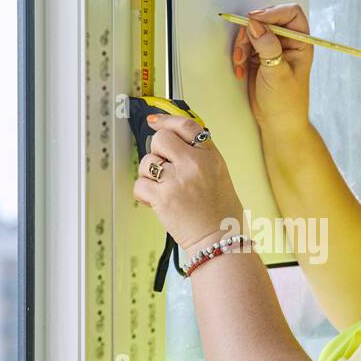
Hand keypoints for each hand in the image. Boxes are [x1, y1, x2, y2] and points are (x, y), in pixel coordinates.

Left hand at [132, 113, 245, 254]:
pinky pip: (140, 184)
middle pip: (161, 140)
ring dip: (150, 175)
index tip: (155, 122)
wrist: (219, 240)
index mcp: (210, 156)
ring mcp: (177, 180)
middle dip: (157, 152)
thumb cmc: (221, 213)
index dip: (166, 120)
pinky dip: (144, 193)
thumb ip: (199, 156)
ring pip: (147, 162)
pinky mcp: (162, 198)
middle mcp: (193, 164)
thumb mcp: (219, 174)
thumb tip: (174, 144)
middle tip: (165, 167)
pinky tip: (156, 199)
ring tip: (164, 188)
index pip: (186, 126)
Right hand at [231, 3, 312, 130]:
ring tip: (240, 63)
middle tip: (244, 46)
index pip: (290, 14)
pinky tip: (240, 70)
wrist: (278, 124)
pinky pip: (245, 46)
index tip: (255, 20)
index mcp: (300, 44)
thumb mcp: (277, 74)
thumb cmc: (287, 104)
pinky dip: (239, 55)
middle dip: (251, 32)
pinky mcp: (259, 58)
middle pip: (267, 20)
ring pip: (253, 32)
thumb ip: (267, 47)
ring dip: (242, 45)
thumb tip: (256, 25)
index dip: (273, 12)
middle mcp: (287, 43)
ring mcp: (272, 50)